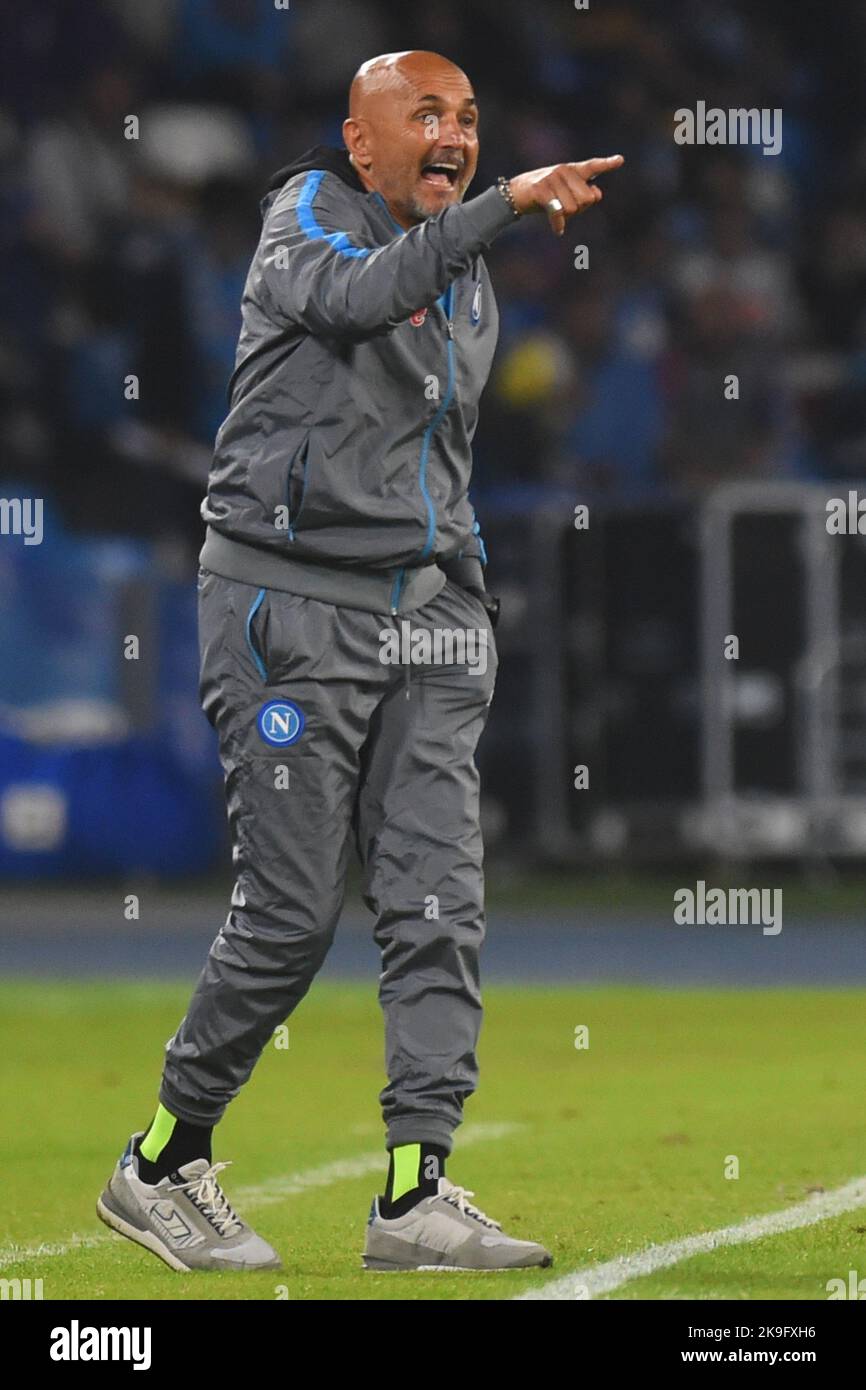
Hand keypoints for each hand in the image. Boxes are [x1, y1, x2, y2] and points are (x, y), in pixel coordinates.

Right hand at [508, 156, 623, 235]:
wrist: (515, 194)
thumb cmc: (543, 195)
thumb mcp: (564, 193)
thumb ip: (583, 194)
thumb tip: (597, 194)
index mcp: (572, 170)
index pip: (592, 167)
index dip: (607, 164)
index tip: (620, 160)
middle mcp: (564, 170)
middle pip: (586, 199)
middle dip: (579, 210)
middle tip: (564, 209)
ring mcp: (552, 178)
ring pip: (573, 208)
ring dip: (566, 216)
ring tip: (555, 212)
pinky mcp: (541, 190)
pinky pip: (558, 212)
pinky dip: (558, 224)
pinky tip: (559, 231)